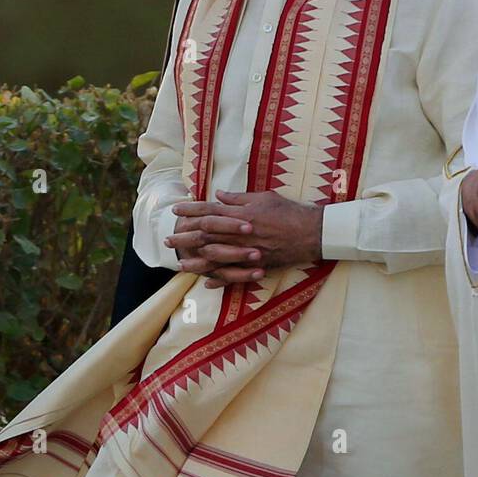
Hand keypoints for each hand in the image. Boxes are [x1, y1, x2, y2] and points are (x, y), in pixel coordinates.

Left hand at [169, 190, 323, 286]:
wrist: (310, 233)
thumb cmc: (288, 211)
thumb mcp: (263, 197)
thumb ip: (238, 198)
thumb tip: (218, 194)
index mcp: (240, 214)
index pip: (210, 210)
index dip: (191, 210)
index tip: (175, 210)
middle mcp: (239, 233)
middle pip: (206, 235)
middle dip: (185, 236)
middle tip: (168, 241)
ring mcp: (246, 251)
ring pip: (216, 257)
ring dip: (196, 261)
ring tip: (180, 264)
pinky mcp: (256, 265)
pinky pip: (234, 275)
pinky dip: (220, 279)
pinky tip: (207, 283)